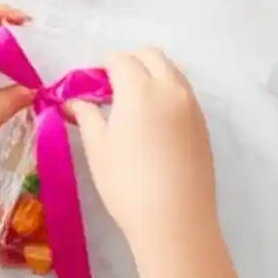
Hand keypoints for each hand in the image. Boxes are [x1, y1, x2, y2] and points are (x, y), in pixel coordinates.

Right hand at [69, 49, 217, 247]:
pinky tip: (153, 121)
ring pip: (172, 71)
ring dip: (151, 74)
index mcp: (140, 89)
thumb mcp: (97, 148)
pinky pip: (184, 92)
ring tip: (132, 103)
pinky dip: (167, 91)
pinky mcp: (203, 125)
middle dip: (129, 62)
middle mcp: (170, 88)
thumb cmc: (127, 184)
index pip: (120, 59)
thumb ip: (86, 116)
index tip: (88, 85)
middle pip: (151, 56)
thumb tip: (74, 102)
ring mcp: (192, 106)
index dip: (101, 67)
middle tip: (109, 87)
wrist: (176, 221)